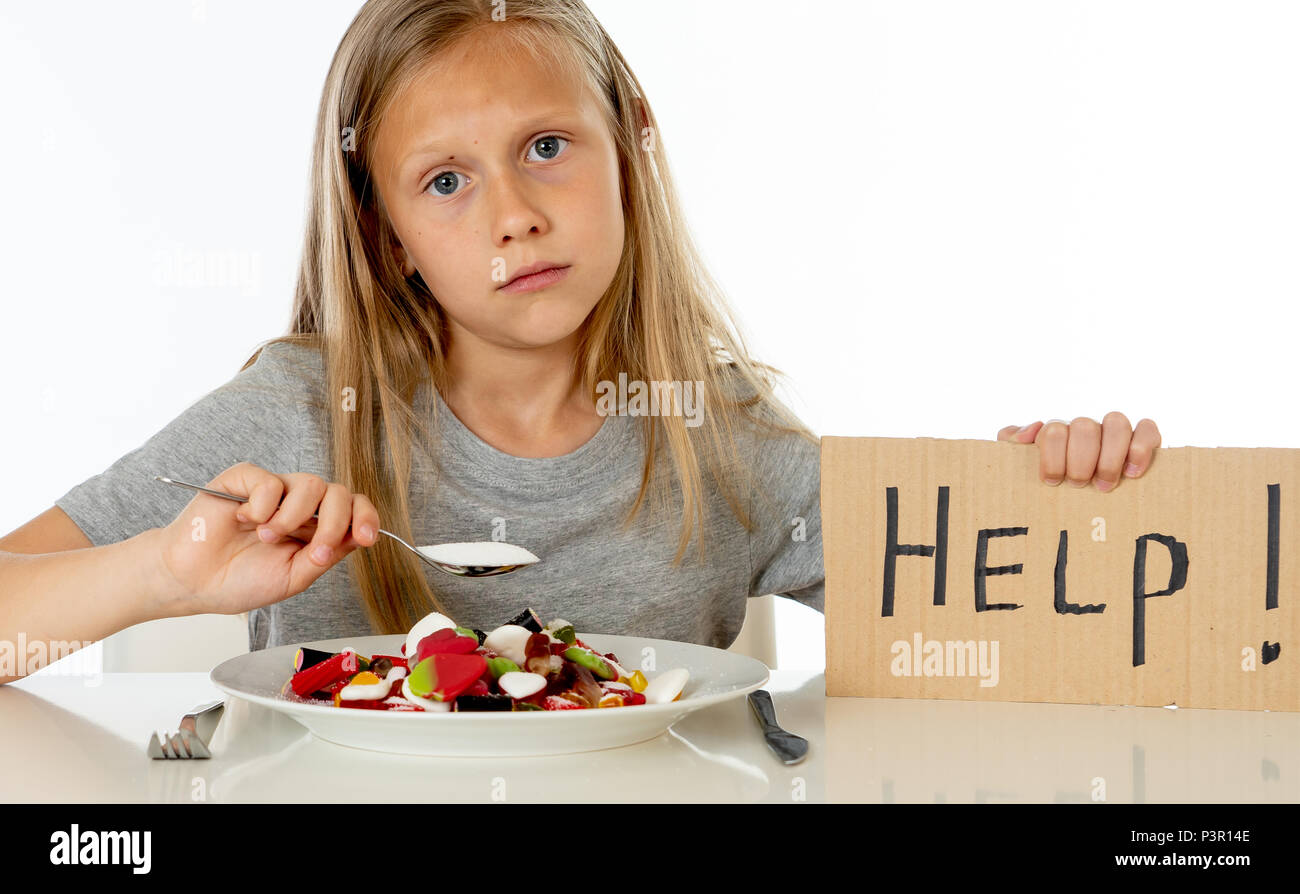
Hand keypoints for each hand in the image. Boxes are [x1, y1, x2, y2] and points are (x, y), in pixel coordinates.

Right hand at [152, 462, 381, 615]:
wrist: (192, 583)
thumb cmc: (239, 581)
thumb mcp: (293, 578)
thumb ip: (325, 556)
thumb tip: (359, 537)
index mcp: (315, 527)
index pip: (353, 508)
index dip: (366, 517)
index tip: (367, 538)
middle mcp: (299, 504)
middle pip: (339, 493)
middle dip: (334, 525)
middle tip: (312, 552)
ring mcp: (273, 490)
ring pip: (311, 483)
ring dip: (293, 518)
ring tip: (266, 537)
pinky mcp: (244, 479)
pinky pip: (271, 482)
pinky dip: (263, 506)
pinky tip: (244, 521)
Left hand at [996, 414, 1160, 491]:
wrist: (1071, 511)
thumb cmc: (1048, 486)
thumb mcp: (1019, 466)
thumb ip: (1011, 442)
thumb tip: (1032, 431)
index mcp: (1058, 433)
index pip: (1054, 430)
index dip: (1052, 457)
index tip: (1051, 481)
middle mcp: (1086, 429)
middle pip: (1084, 426)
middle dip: (1080, 461)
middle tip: (1077, 485)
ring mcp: (1114, 432)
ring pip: (1116, 423)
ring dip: (1109, 458)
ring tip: (1102, 486)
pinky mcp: (1142, 440)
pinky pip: (1147, 429)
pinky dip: (1140, 448)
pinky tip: (1131, 473)